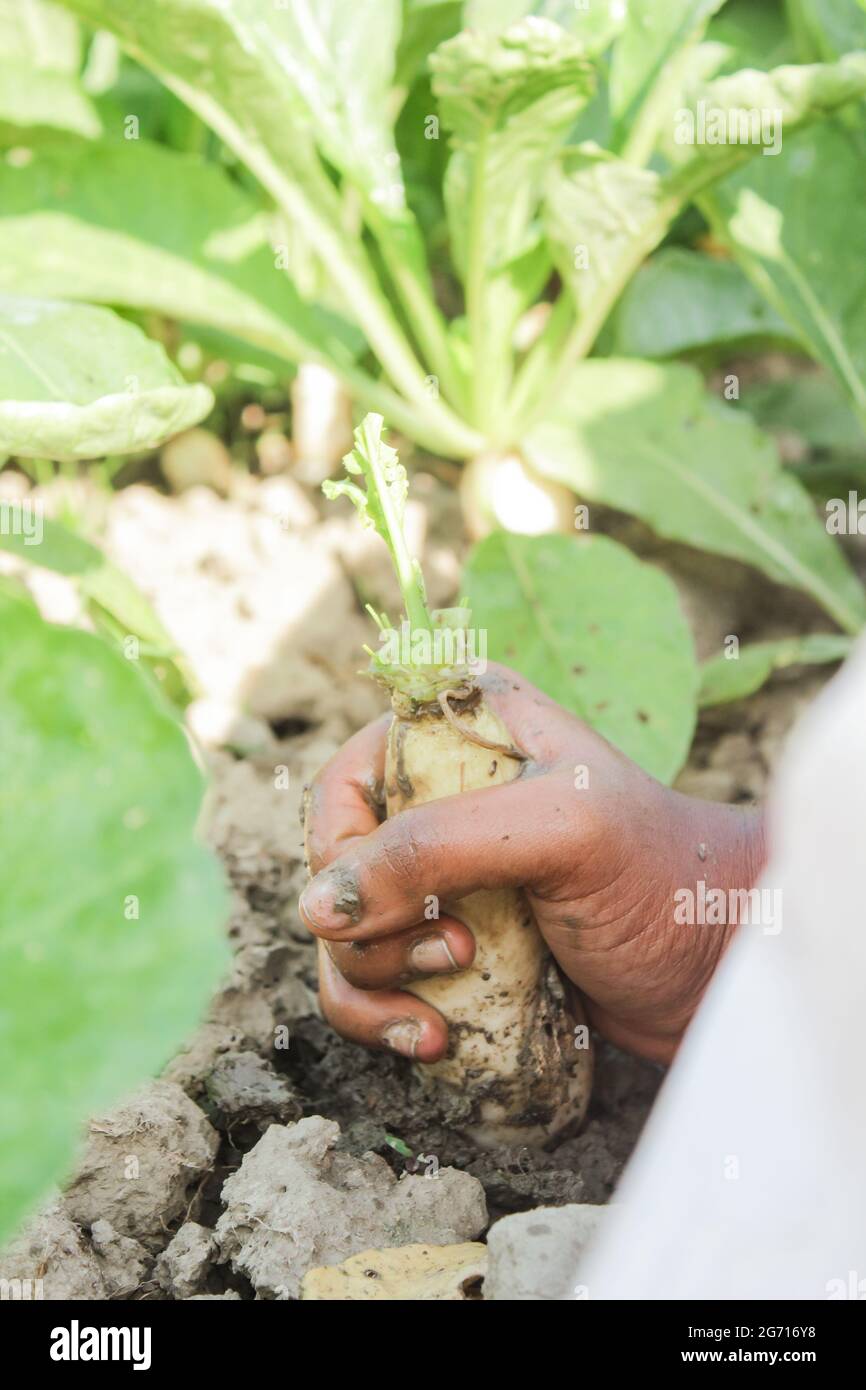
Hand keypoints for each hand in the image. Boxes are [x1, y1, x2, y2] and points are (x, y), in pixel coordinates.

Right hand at [300, 664, 765, 1065]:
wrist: (722, 971)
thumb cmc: (661, 879)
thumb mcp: (557, 833)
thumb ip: (434, 848)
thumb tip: (317, 907)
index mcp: (465, 728)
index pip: (344, 782)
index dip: (343, 851)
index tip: (388, 903)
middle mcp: (444, 795)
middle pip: (336, 867)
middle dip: (370, 931)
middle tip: (454, 952)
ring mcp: (447, 877)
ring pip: (347, 933)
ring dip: (376, 983)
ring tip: (446, 1008)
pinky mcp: (455, 943)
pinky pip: (376, 981)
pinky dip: (387, 1018)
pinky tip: (436, 1038)